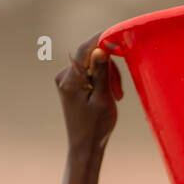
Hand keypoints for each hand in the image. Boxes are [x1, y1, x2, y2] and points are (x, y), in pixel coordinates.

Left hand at [54, 33, 122, 156]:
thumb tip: (99, 49)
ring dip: (107, 76)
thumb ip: (101, 74)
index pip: (85, 49)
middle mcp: (63, 76)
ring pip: (91, 65)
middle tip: (119, 92)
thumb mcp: (103, 100)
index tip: (118, 36)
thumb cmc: (96, 128)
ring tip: (115, 97)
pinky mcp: (70, 85)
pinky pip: (88, 73)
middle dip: (108, 68)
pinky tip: (107, 96)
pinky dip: (100, 80)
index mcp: (69, 80)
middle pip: (90, 57)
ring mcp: (65, 80)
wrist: (84, 148)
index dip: (102, 40)